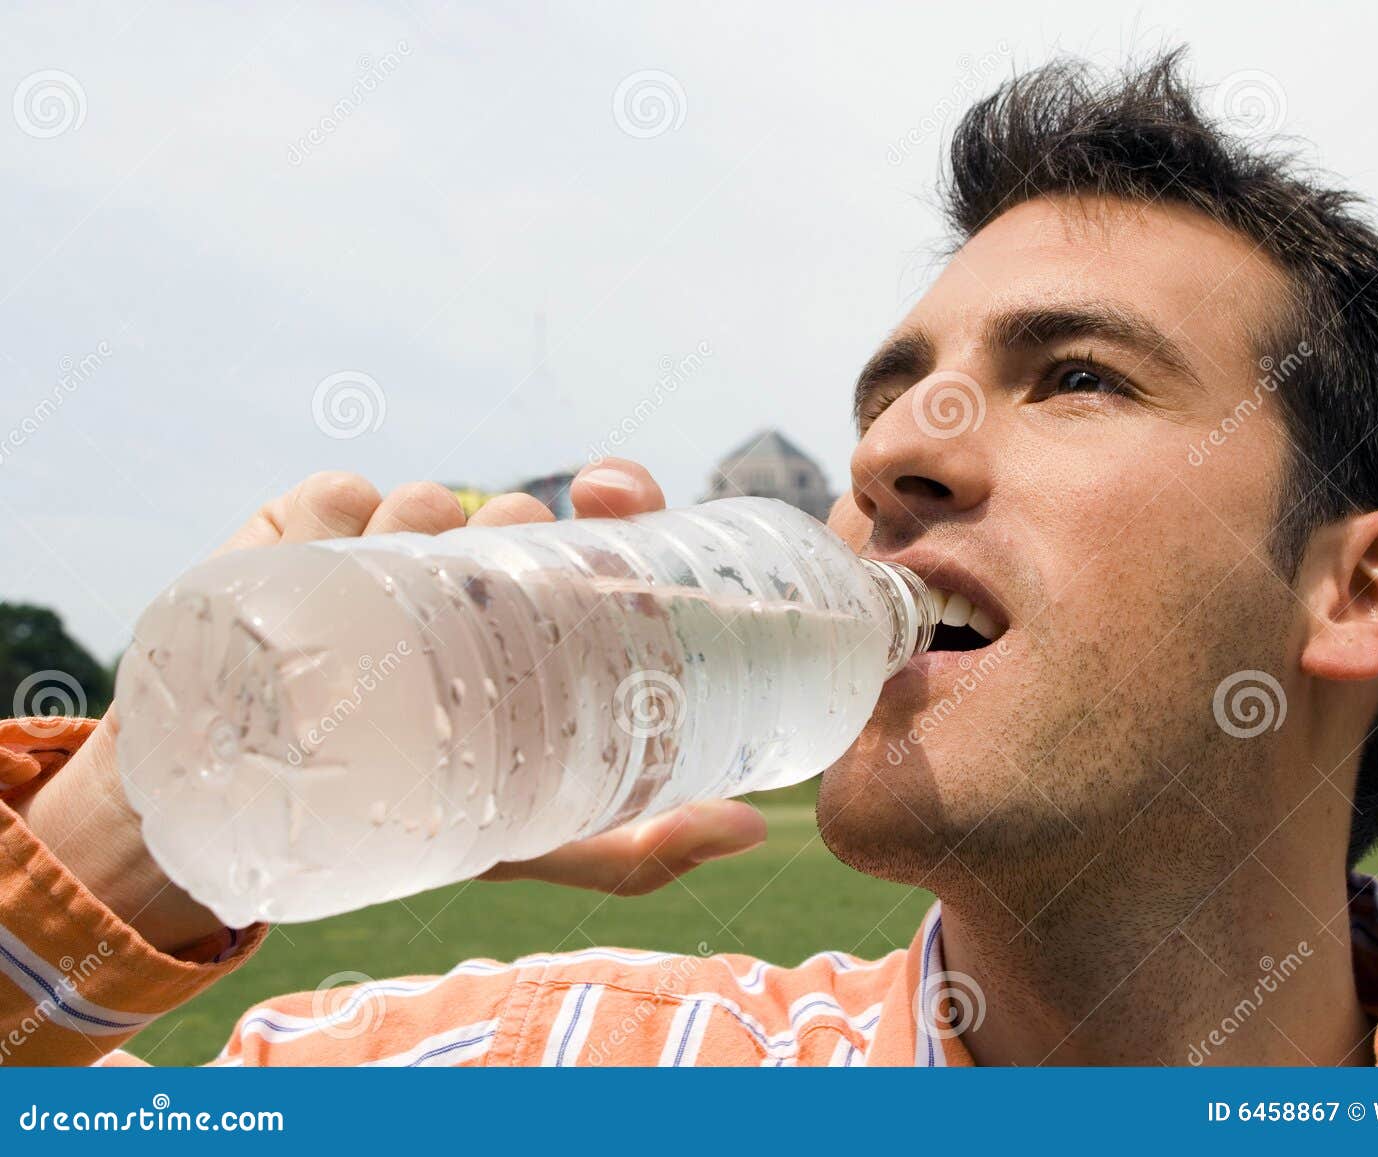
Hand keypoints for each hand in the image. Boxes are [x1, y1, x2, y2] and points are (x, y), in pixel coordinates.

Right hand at [18, 460, 764, 951]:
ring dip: (433, 512)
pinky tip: (340, 546)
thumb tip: (753, 829)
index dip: (624, 496)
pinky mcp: (301, 542)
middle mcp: (472, 580)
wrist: (255, 825)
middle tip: (515, 552)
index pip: (601, 534)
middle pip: (519, 511)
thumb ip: (636, 850)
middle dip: (527, 516)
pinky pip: (338, 495)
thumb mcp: (531, 842)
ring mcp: (390, 557)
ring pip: (432, 496)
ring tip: (413, 571)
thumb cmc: (416, 824)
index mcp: (541, 622)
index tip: (612, 496)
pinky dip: (345, 506)